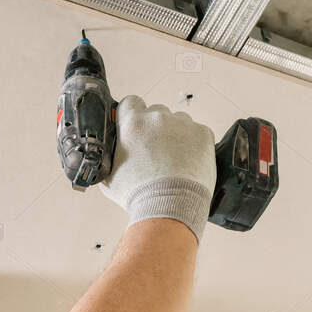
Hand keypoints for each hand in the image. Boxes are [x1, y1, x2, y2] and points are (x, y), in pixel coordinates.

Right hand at [101, 95, 216, 242]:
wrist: (170, 209)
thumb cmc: (139, 196)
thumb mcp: (109, 176)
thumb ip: (109, 155)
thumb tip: (108, 150)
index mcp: (133, 123)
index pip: (131, 102)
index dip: (133, 115)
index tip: (136, 127)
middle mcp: (158, 118)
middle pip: (156, 112)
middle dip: (155, 128)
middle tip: (156, 151)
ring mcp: (183, 125)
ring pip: (179, 122)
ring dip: (176, 135)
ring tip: (174, 161)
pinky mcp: (203, 134)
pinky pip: (198, 133)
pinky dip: (194, 145)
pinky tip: (188, 163)